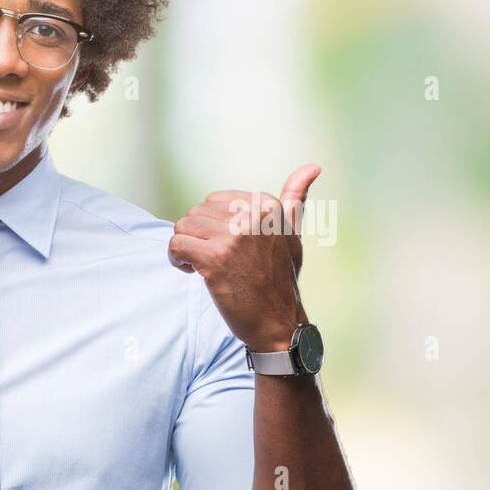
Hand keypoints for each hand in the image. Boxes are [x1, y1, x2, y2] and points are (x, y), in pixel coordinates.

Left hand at [168, 164, 319, 352]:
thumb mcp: (293, 235)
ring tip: (206, 267)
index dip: (214, 226)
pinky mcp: (215, 257)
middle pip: (196, 212)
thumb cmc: (281, 279)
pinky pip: (176, 245)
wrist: (279, 323)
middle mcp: (253, 216)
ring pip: (183, 227)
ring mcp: (234, 236)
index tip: (230, 248)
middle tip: (219, 262)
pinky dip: (177, 261)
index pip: (214, 200)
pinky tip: (195, 273)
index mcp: (268, 205)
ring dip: (187, 249)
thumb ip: (295, 199)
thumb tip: (313, 166)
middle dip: (199, 238)